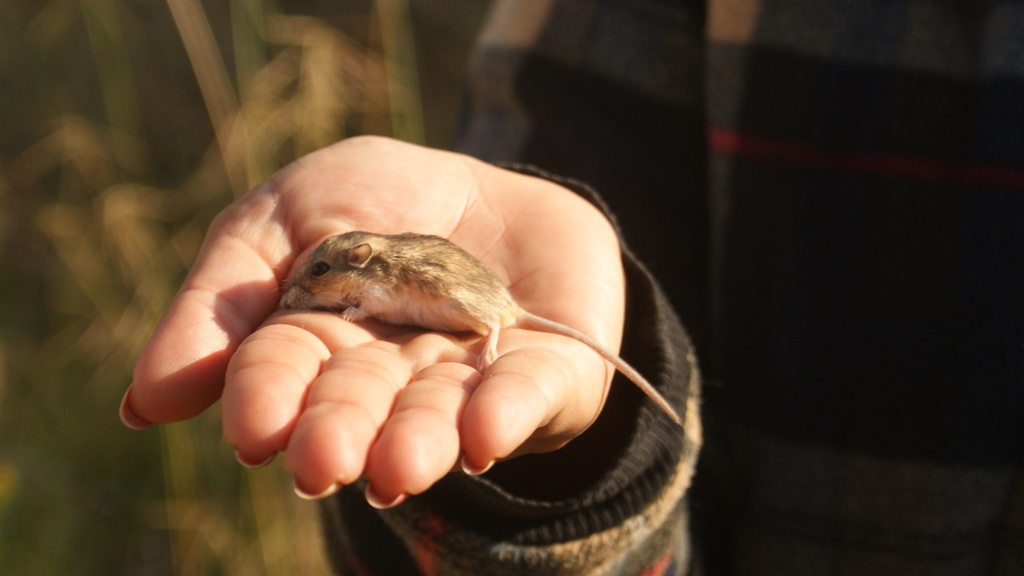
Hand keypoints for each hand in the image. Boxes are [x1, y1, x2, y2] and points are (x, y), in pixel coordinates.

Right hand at [122, 136, 625, 503]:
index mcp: (320, 346)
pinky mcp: (548, 374)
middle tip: (320, 462)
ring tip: (398, 468)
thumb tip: (141, 407)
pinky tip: (484, 433)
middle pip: (361, 404)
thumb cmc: (374, 203)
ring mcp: (468, 379)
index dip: (268, 394)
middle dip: (339, 430)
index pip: (285, 371)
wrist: (493, 189)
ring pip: (439, 414)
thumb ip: (219, 301)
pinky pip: (530, 394)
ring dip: (416, 442)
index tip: (253, 426)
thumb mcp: (282, 216)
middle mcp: (391, 378)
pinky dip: (506, 412)